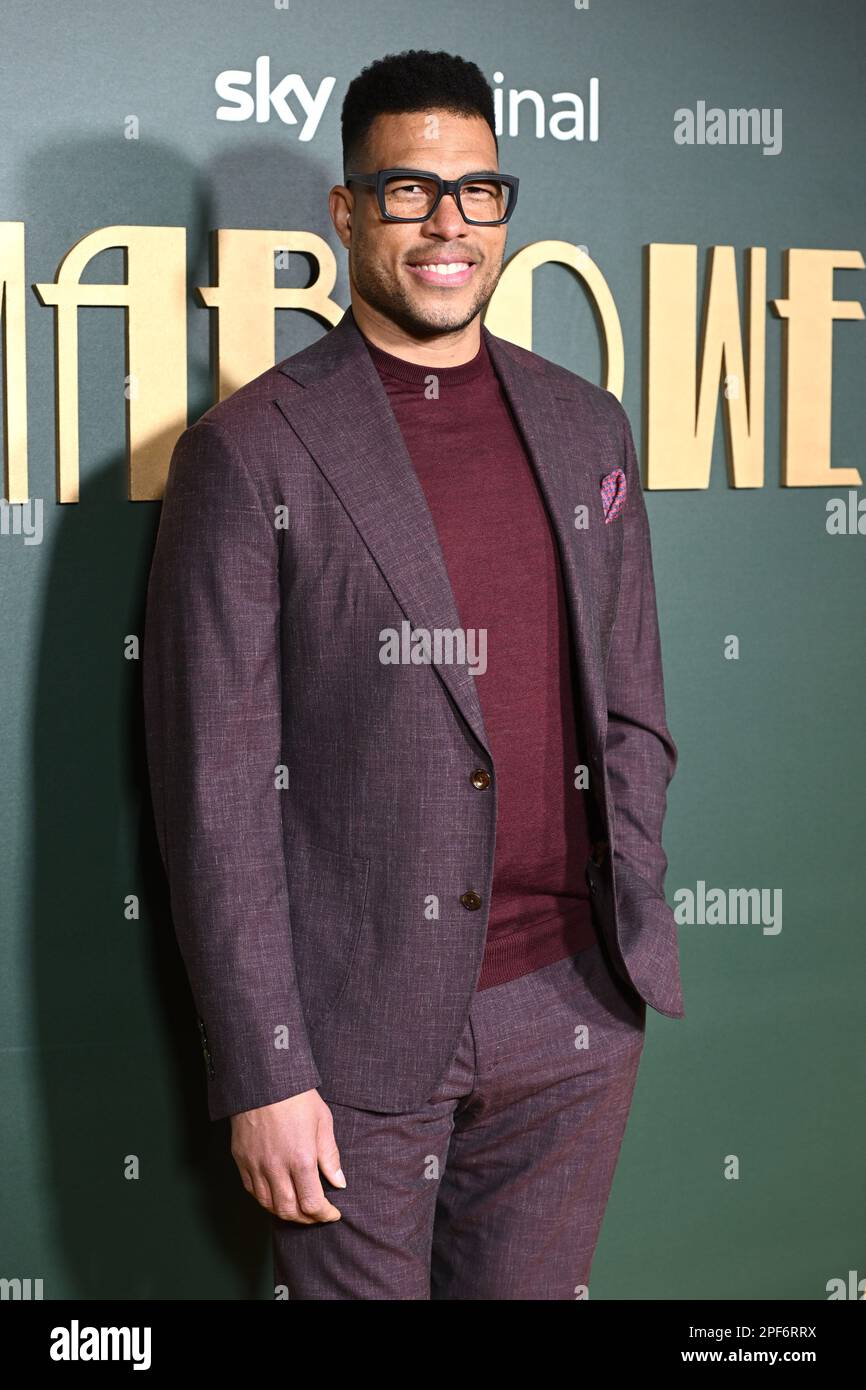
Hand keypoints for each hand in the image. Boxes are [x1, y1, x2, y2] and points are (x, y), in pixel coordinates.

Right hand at [230, 1090, 345, 1223]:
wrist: (263, 1079)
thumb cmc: (296, 1097)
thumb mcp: (322, 1121)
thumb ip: (330, 1155)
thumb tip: (339, 1182)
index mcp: (300, 1158)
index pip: (312, 1204)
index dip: (324, 1215)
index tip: (333, 1213)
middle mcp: (276, 1167)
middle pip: (289, 1210)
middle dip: (306, 1219)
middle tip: (317, 1214)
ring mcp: (256, 1165)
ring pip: (268, 1205)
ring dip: (286, 1212)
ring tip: (299, 1208)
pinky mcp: (241, 1160)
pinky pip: (252, 1191)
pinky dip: (266, 1200)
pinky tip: (277, 1195)